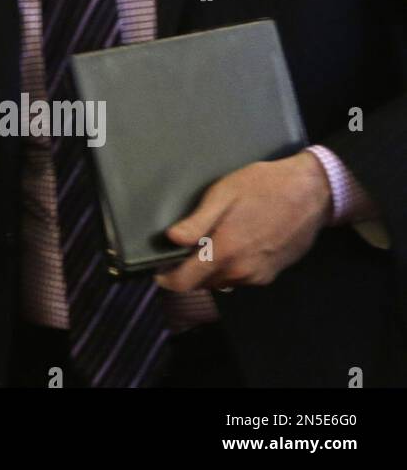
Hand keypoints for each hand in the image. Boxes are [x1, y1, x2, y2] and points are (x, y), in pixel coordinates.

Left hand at [153, 152, 331, 292]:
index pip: (186, 282)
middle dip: (188, 272)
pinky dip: (229, 267)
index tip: (158, 270)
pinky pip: (241, 277)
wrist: (311, 192)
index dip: (168, 279)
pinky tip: (231, 244)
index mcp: (225, 252)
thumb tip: (171, 239)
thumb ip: (197, 222)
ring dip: (209, 270)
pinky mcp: (272, 273)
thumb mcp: (223, 194)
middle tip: (180, 251)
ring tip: (204, 245)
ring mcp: (259, 275)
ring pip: (222, 281)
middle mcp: (242, 271)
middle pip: (203, 283)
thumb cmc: (263, 187)